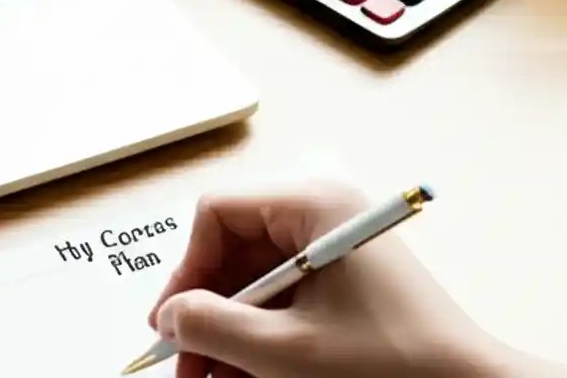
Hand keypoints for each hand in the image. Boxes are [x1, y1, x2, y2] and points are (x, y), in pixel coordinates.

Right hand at [147, 180, 566, 377]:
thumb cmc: (397, 363)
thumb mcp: (287, 352)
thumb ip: (214, 327)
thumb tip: (169, 315)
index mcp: (313, 206)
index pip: (217, 215)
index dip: (185, 271)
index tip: (171, 325)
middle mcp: (322, 213)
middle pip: (232, 250)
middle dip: (204, 312)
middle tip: (186, 366)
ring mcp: (334, 245)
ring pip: (252, 281)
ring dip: (227, 332)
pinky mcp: (345, 278)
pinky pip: (282, 299)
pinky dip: (259, 337)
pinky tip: (246, 375)